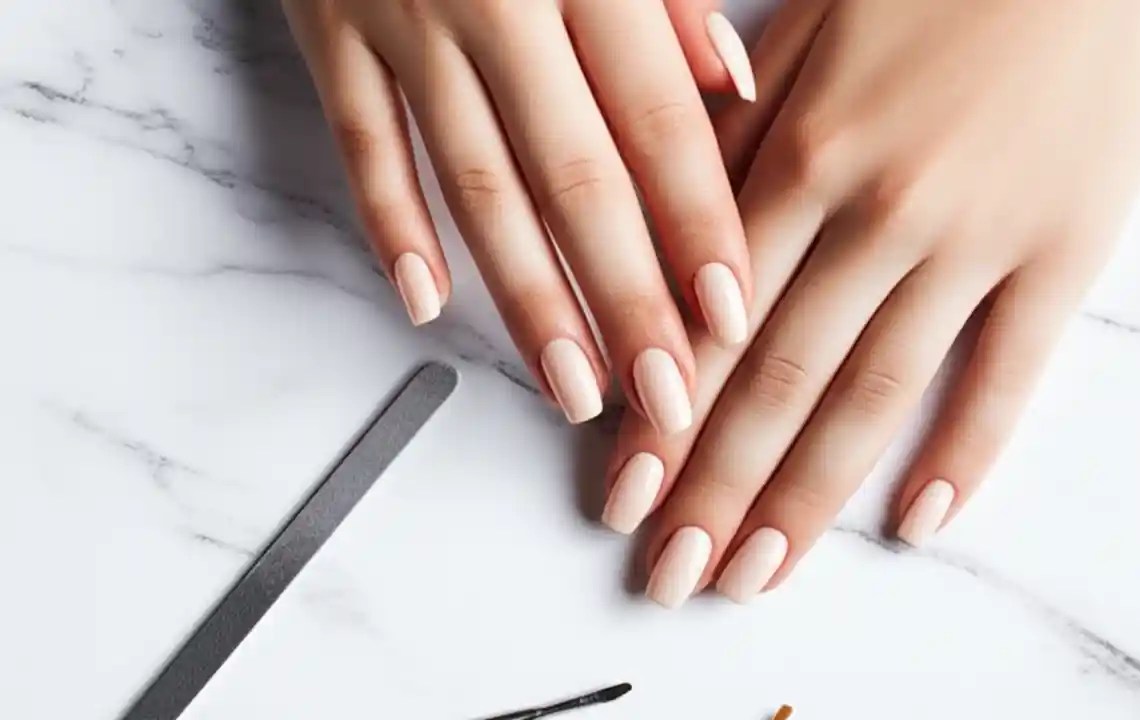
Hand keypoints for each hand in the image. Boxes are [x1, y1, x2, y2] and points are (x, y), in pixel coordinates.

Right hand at [283, 0, 756, 430]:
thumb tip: (732, 95)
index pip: (655, 122)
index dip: (697, 226)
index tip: (731, 317)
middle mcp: (495, 5)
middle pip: (573, 178)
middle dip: (626, 300)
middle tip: (667, 399)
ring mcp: (402, 23)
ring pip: (474, 184)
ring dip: (526, 298)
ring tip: (572, 387)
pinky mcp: (329, 33)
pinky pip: (363, 145)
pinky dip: (392, 228)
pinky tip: (427, 308)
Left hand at [602, 0, 1139, 605]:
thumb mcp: (812, 26)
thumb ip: (740, 135)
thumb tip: (675, 233)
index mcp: (803, 152)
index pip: (709, 318)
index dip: (660, 420)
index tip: (622, 498)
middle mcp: (876, 211)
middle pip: (775, 379)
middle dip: (712, 489)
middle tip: (667, 573)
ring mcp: (974, 238)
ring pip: (872, 393)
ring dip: (807, 497)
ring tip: (757, 574)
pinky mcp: (1064, 248)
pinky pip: (1009, 370)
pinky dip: (968, 451)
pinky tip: (920, 520)